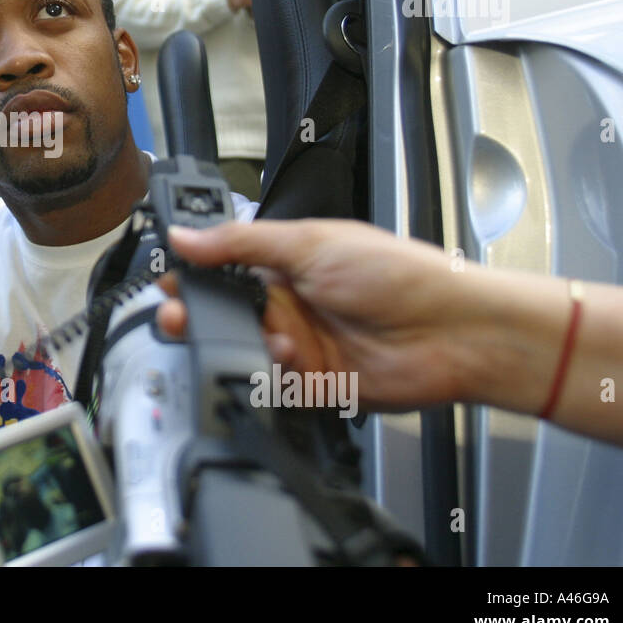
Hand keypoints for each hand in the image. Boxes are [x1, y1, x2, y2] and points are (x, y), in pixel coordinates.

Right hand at [156, 220, 483, 412]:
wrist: (452, 331)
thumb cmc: (400, 273)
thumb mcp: (310, 242)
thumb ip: (241, 243)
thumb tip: (186, 236)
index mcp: (285, 261)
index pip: (222, 268)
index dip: (193, 276)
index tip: (169, 282)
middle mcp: (290, 302)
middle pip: (223, 314)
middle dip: (197, 316)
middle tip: (179, 315)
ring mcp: (301, 344)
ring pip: (241, 350)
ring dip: (233, 345)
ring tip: (243, 336)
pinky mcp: (312, 384)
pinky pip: (269, 386)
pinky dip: (264, 376)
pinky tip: (280, 356)